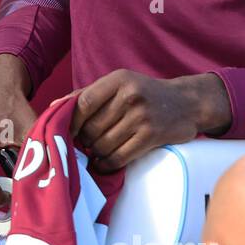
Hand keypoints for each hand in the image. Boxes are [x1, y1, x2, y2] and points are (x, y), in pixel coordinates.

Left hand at [71, 70, 230, 171]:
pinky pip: (120, 156)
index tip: (69, 131)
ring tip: (97, 153)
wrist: (189, 103)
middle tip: (86, 145)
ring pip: (104, 144)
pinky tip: (105, 164)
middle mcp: (130, 96)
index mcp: (119, 80)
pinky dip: (108, 164)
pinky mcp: (152, 136)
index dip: (72, 121)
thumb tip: (56, 107)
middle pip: (93, 127)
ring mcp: (142, 117)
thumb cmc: (148, 94)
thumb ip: (92, 93)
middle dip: (85, 140)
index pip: (84, 102)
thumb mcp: (123, 84)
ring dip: (96, 153)